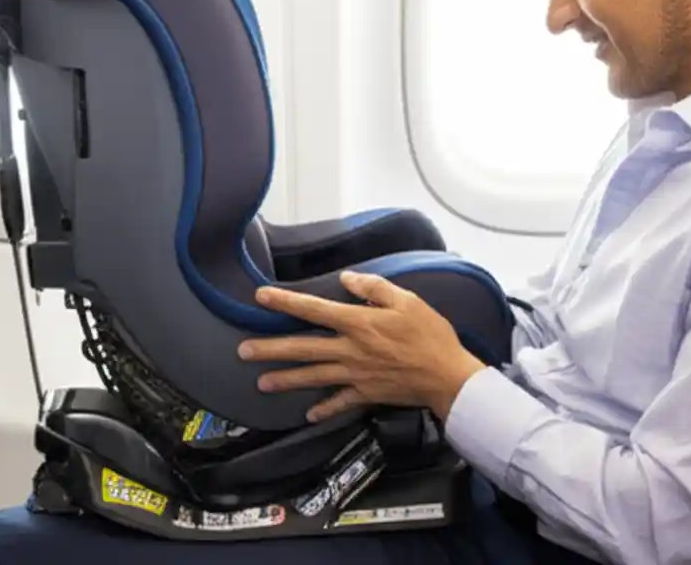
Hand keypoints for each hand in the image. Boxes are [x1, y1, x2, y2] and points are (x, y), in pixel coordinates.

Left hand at [238, 271, 486, 422]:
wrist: (447, 377)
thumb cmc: (430, 335)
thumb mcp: (406, 301)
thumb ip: (373, 288)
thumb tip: (346, 279)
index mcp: (358, 323)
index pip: (313, 310)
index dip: (285, 302)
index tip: (260, 297)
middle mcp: (350, 350)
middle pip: (303, 348)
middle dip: (270, 349)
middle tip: (243, 352)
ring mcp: (355, 375)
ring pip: (313, 377)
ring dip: (285, 380)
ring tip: (261, 383)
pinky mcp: (366, 394)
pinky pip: (340, 402)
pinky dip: (324, 408)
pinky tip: (308, 413)